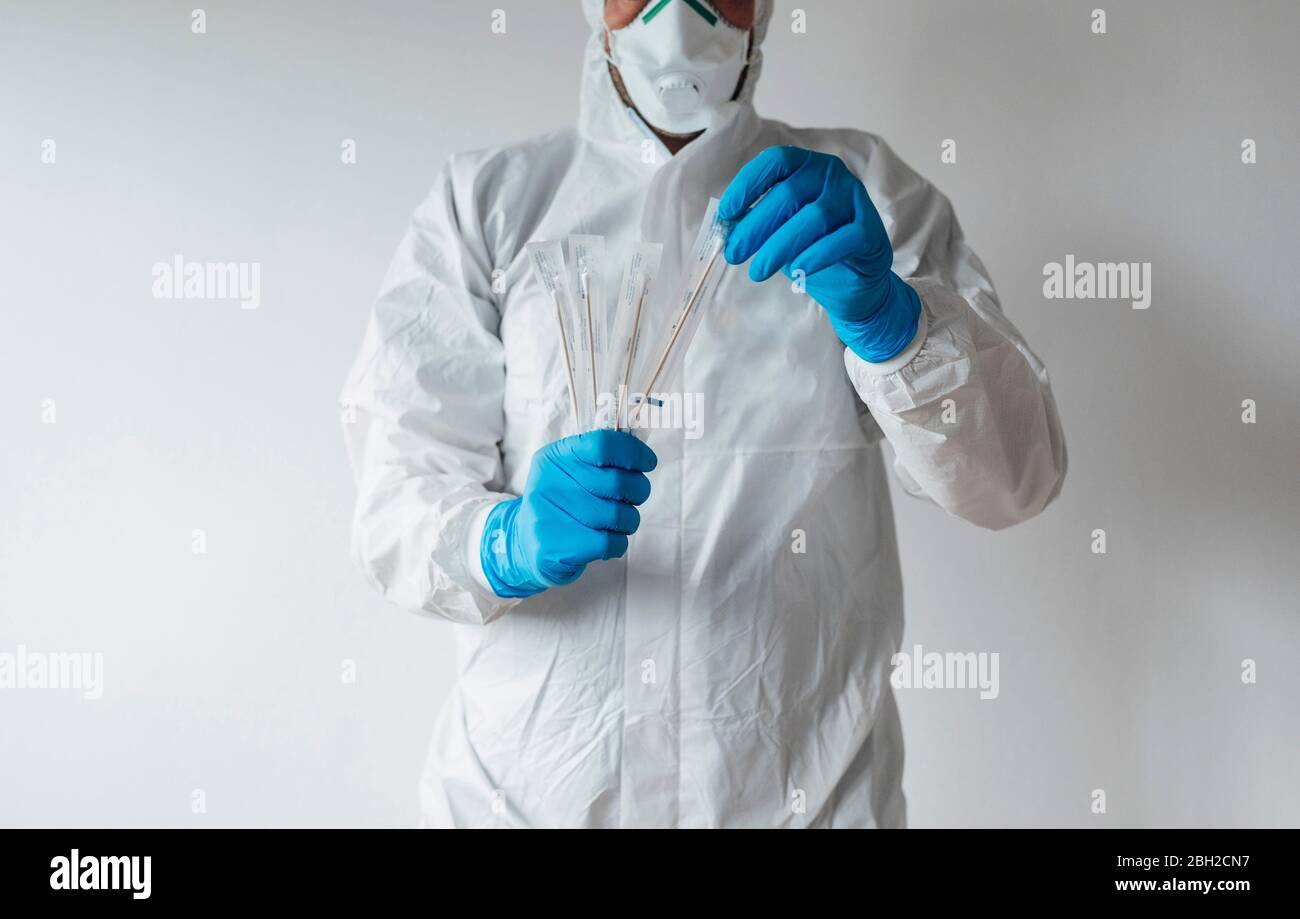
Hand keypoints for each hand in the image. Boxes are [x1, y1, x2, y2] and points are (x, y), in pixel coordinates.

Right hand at [480, 430, 656, 597]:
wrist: (526, 544)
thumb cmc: (562, 504)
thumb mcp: (571, 470)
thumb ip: (603, 458)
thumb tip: (642, 454)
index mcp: (556, 457)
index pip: (604, 444)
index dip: (634, 453)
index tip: (646, 463)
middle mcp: (550, 482)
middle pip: (618, 482)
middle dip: (637, 491)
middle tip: (629, 498)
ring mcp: (551, 515)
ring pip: (619, 515)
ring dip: (627, 520)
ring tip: (613, 522)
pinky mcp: (557, 547)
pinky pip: (611, 542)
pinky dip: (617, 543)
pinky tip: (603, 540)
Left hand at [719, 145, 920, 362]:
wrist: (854, 282)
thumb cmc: (812, 249)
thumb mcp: (780, 230)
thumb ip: (759, 223)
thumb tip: (728, 228)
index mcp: (808, 166)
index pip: (776, 161)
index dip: (748, 184)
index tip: (727, 213)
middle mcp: (833, 176)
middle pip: (788, 193)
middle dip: (755, 226)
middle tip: (733, 253)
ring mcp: (855, 201)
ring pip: (813, 218)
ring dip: (779, 246)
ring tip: (757, 271)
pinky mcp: (870, 231)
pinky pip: (841, 240)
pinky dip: (815, 255)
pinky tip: (798, 270)